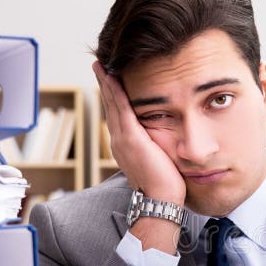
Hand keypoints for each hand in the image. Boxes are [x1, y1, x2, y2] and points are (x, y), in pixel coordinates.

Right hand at [92, 61, 184, 204]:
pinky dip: (114, 91)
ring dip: (106, 83)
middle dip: (105, 86)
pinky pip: (120, 108)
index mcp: (125, 147)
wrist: (160, 200)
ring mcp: (122, 139)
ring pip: (111, 104)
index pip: (118, 116)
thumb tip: (165, 144)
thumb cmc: (165, 187)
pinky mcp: (130, 138)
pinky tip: (111, 76)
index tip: (110, 82)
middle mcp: (119, 141)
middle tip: (99, 66)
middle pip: (110, 107)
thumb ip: (156, 150)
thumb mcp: (158, 163)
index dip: (112, 98)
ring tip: (100, 66)